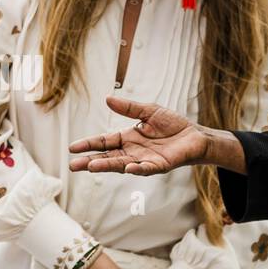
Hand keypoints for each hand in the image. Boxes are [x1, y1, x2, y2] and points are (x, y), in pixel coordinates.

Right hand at [69, 96, 214, 175]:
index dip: (89, 144)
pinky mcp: (159, 165)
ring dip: (107, 166)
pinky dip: (137, 169)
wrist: (194, 135)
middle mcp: (132, 152)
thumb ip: (128, 108)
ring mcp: (144, 160)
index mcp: (127, 138)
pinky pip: (146, 169)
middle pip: (107, 157)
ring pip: (121, 165)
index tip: (72, 148)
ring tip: (91, 166)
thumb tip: (107, 99)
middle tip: (73, 165)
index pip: (104, 142)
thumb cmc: (172, 125)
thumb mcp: (148, 111)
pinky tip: (127, 168)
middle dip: (90, 160)